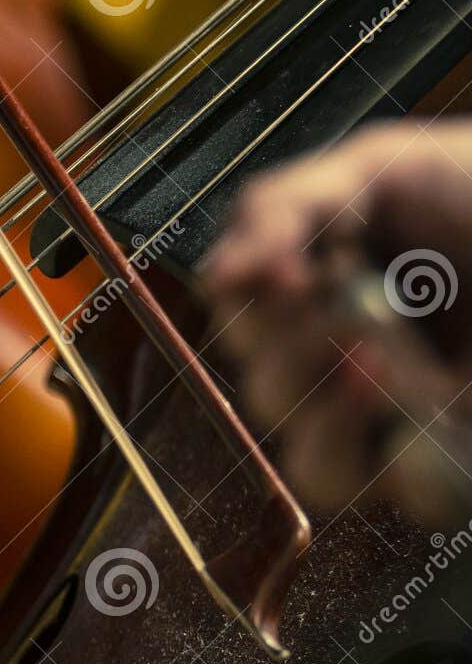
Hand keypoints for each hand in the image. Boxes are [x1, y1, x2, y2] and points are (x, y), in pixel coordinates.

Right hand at [202, 120, 471, 527]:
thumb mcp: (378, 170)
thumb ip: (282, 209)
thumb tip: (215, 273)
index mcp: (314, 301)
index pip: (242, 329)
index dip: (250, 311)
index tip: (284, 270)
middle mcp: (348, 369)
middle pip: (269, 402)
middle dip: (295, 356)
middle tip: (347, 309)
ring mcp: (405, 424)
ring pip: (320, 470)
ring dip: (336, 418)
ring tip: (381, 363)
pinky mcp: (455, 463)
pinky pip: (412, 493)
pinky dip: (415, 456)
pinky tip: (442, 399)